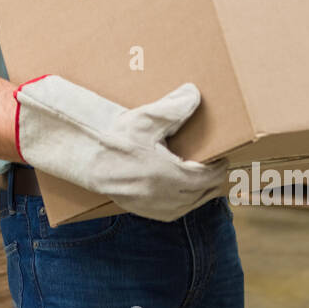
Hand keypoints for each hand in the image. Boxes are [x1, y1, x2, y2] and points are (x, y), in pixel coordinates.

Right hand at [14, 74, 225, 221]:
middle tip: (217, 167)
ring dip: (201, 194)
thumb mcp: (144, 119)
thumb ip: (173, 107)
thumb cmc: (114, 139)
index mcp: (168, 174)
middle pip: (202, 194)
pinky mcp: (143, 211)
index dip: (218, 168)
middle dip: (213, 181)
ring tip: (205, 180)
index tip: (222, 157)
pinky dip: (185, 204)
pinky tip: (184, 194)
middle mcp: (163, 196)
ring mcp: (153, 207)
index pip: (207, 177)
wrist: (86, 159)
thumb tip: (194, 94)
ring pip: (190, 206)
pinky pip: (173, 213)